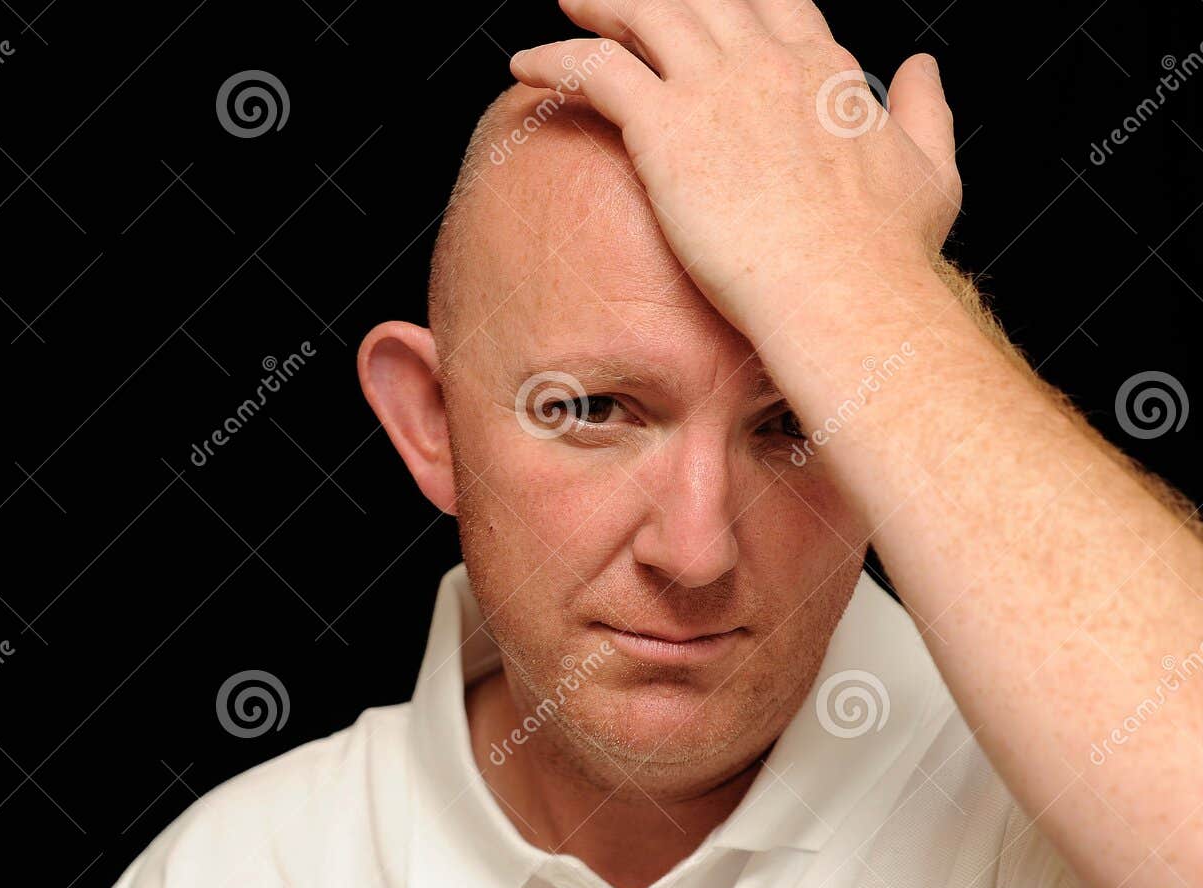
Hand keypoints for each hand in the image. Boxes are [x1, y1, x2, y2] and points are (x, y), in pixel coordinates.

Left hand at [509, 0, 961, 338]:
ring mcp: (715, 87)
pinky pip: (595, 69)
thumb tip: (923, 67)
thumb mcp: (931, 169)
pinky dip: (555, 58)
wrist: (843, 291)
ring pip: (646, 11)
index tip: (708, 2)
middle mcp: (767, 61)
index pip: (772, 4)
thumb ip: (925, 111)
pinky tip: (523, 65)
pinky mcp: (667, 127)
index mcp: (823, 69)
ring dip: (600, 1)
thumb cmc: (886, 253)